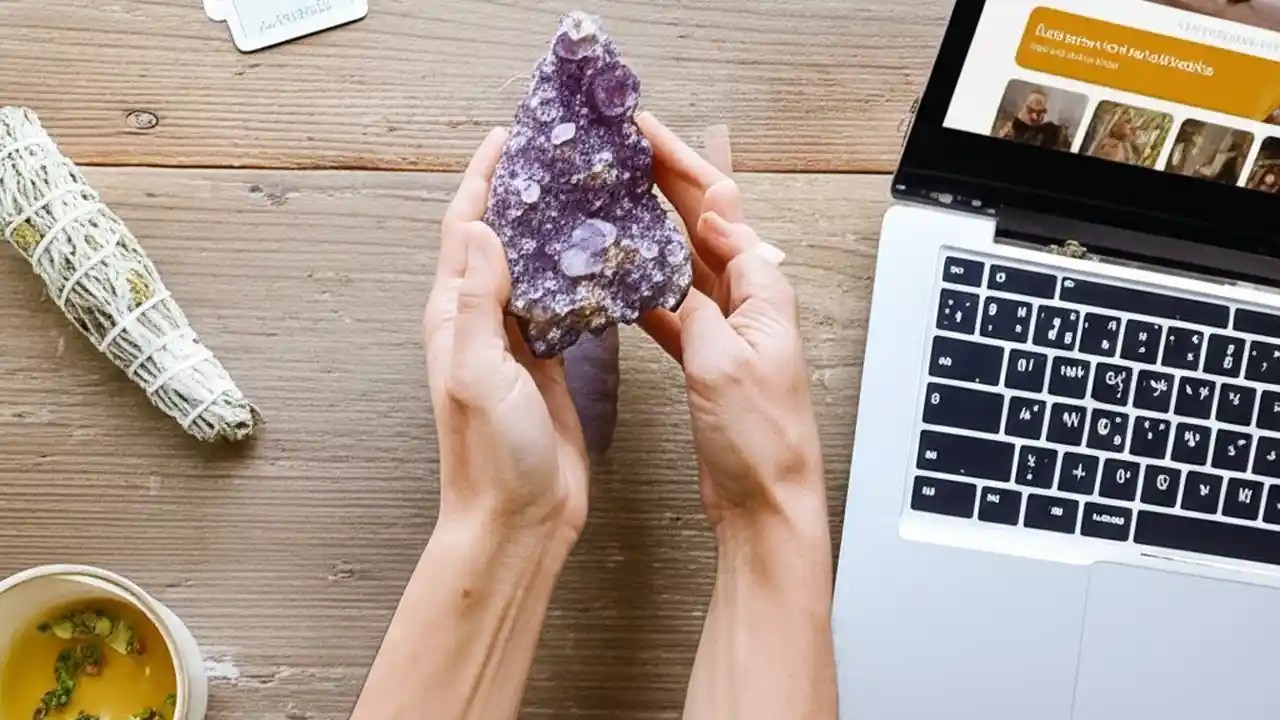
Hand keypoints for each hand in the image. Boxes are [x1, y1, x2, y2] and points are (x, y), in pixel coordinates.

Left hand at [424, 128, 589, 543]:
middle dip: (519, 194)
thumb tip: (477, 227)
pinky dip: (572, 276)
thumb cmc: (491, 456)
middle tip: (555, 157)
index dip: (482, 181)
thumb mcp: (478, 371)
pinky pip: (557, 306)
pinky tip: (596, 261)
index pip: (463, 230)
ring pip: (530, 269)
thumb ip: (477, 301)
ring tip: (580, 194)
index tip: (508, 139)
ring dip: (547, 231)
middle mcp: (480, 323)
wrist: (519, 518)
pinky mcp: (546, 365)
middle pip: (497, 240)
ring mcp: (514, 343)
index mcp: (455, 317)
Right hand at [636, 114, 823, 529]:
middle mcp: (749, 302)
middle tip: (623, 148)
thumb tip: (708, 230)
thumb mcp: (724, 361)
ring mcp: (727, 329)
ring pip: (686, 260)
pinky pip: (674, 307)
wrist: (765, 505)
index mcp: (762, 291)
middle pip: (704, 224)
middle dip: (666, 180)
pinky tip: (622, 279)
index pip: (719, 207)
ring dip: (654, 227)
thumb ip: (708, 295)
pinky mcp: (707, 358)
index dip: (681, 163)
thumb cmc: (760, 442)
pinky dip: (648, 288)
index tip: (645, 132)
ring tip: (616, 197)